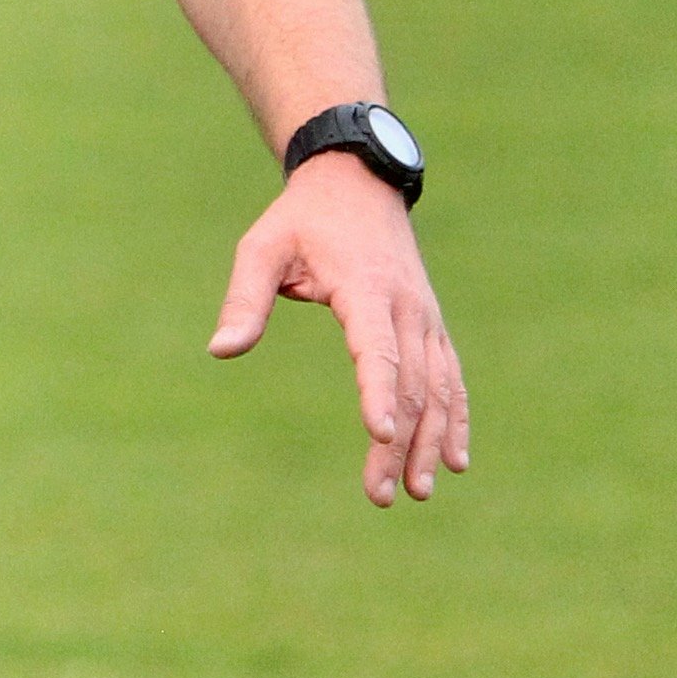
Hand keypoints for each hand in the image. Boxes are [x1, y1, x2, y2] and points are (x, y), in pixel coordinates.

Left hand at [209, 151, 467, 505]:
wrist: (356, 183)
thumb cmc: (301, 220)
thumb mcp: (263, 247)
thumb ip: (245, 299)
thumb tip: (220, 350)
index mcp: (363, 286)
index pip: (376, 346)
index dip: (377, 390)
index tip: (378, 434)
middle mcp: (406, 305)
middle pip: (409, 381)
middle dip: (398, 441)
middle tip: (379, 494)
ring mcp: (426, 316)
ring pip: (437, 387)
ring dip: (430, 441)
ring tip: (416, 492)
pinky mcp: (433, 325)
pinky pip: (451, 377)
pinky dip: (455, 418)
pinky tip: (454, 461)